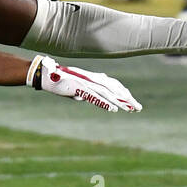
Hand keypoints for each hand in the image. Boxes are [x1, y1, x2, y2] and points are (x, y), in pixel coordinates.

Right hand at [27, 55, 141, 111]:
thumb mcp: (77, 89)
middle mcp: (94, 79)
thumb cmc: (62, 82)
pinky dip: (105, 102)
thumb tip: (89, 98)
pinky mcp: (80, 87)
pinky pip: (95, 96)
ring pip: (108, 93)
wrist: (48, 76)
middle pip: (115, 89)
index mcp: (95, 78)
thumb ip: (86, 93)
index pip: (114, 86)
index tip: (132, 103)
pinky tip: (113, 109)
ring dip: (119, 102)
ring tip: (129, 109)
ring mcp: (87, 83)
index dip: (124, 94)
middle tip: (138, 108)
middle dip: (127, 99)